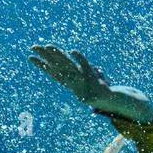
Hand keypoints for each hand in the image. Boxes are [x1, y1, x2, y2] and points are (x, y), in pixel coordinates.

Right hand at [29, 45, 152, 121]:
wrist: (123, 106)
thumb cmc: (110, 95)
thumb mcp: (98, 83)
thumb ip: (94, 75)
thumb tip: (92, 67)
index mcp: (74, 86)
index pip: (55, 74)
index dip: (42, 66)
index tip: (29, 57)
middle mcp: (77, 86)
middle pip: (59, 68)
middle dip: (45, 57)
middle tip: (32, 47)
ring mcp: (86, 86)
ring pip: (69, 68)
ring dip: (58, 57)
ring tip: (47, 46)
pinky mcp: (97, 85)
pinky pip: (87, 69)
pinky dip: (81, 61)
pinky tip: (73, 51)